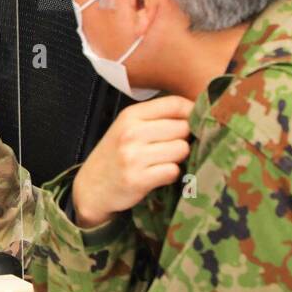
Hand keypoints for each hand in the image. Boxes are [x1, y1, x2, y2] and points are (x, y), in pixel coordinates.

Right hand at [71, 95, 193, 228]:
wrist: (91, 188)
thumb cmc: (115, 155)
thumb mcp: (127, 127)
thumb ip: (157, 118)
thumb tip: (200, 113)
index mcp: (130, 115)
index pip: (176, 104)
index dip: (193, 113)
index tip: (194, 123)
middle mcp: (131, 133)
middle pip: (183, 128)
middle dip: (183, 139)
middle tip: (168, 148)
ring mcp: (133, 157)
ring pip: (182, 149)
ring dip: (177, 158)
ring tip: (160, 162)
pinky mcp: (138, 179)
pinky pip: (173, 171)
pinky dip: (169, 175)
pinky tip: (156, 175)